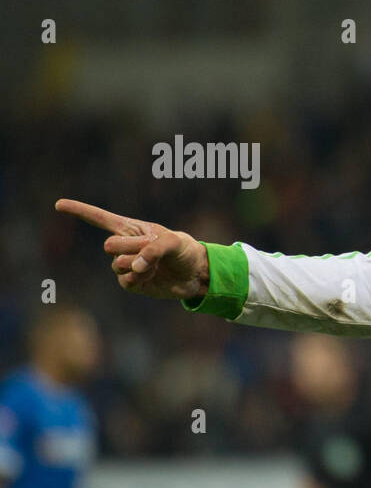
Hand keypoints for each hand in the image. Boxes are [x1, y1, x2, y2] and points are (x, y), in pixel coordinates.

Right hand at [55, 199, 209, 299]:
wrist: (195, 273)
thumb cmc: (184, 250)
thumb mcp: (174, 242)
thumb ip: (152, 250)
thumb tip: (132, 267)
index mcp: (131, 229)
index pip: (101, 219)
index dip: (80, 211)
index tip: (58, 204)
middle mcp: (125, 246)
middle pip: (109, 246)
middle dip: (129, 249)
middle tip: (149, 252)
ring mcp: (126, 265)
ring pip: (117, 265)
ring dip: (138, 266)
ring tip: (154, 265)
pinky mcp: (132, 282)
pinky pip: (126, 281)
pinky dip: (140, 278)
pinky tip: (152, 275)